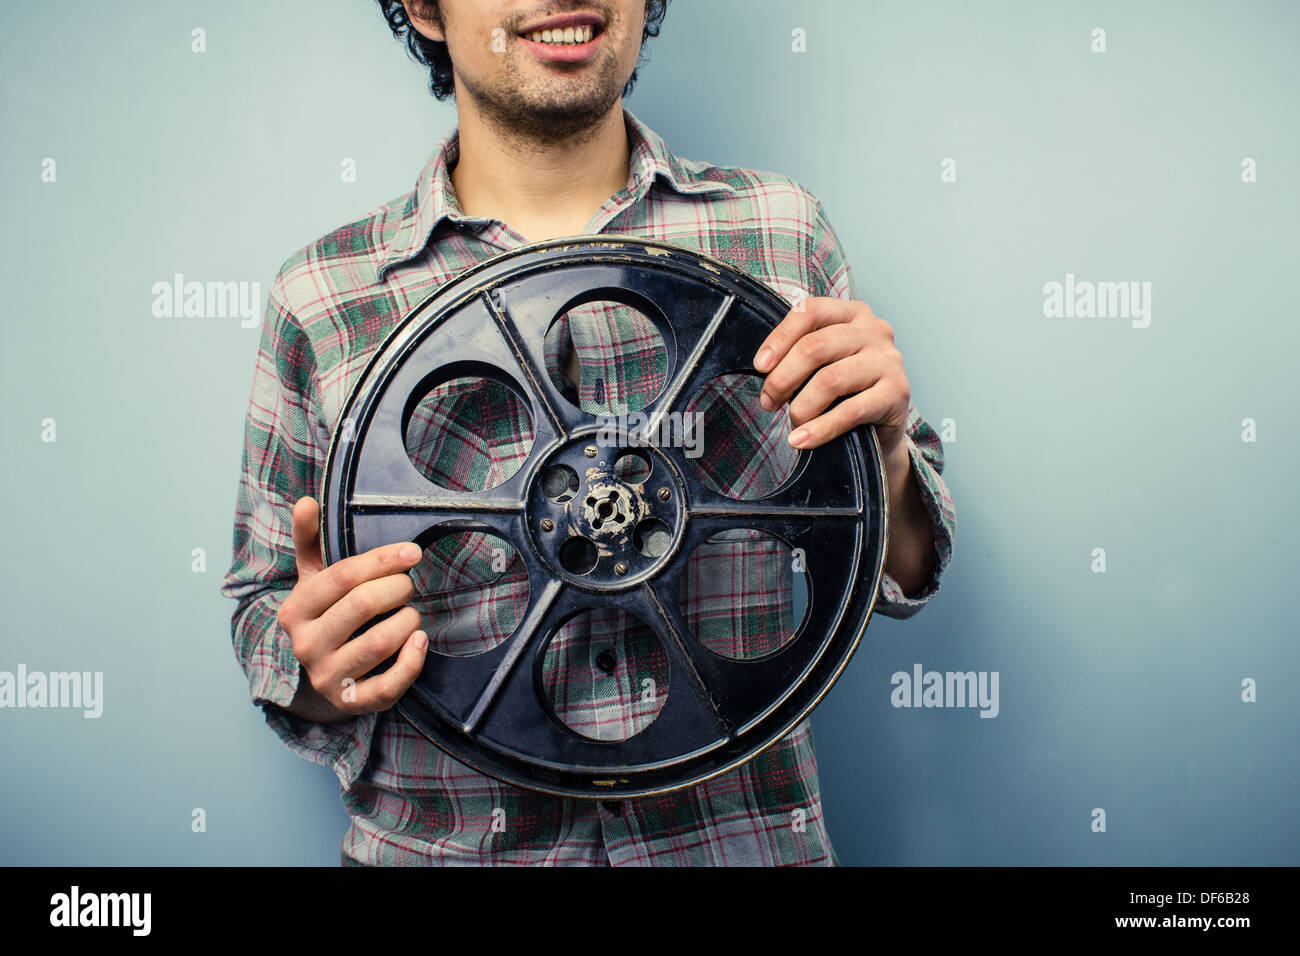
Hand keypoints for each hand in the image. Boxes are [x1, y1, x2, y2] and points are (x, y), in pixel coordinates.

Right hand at [276, 496, 427, 721]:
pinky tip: (421, 641)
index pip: (342, 577)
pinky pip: (388, 685)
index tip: (412, 551)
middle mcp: (307, 645)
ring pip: (378, 643)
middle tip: (412, 584)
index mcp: (296, 610)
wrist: (316, 681)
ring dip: (407, 621)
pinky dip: (411, 662)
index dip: (382, 560)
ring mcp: (328, 677)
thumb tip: (307, 500)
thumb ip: (310, 541)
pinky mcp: (352, 703)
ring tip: (413, 611)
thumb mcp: (312, 580)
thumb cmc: (324, 618)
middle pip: (362, 606)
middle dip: (397, 588)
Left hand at [752, 296, 910, 460]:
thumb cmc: (845, 391)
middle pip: (814, 347)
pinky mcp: (897, 393)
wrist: (881, 428)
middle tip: (769, 402)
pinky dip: (821, 429)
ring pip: (830, 380)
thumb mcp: (823, 363)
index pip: (809, 312)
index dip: (779, 339)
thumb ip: (800, 354)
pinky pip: (851, 411)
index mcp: (853, 314)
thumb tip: (764, 367)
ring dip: (801, 407)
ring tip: (792, 423)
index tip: (760, 367)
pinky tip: (802, 439)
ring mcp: (889, 360)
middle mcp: (875, 330)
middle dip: (782, 379)